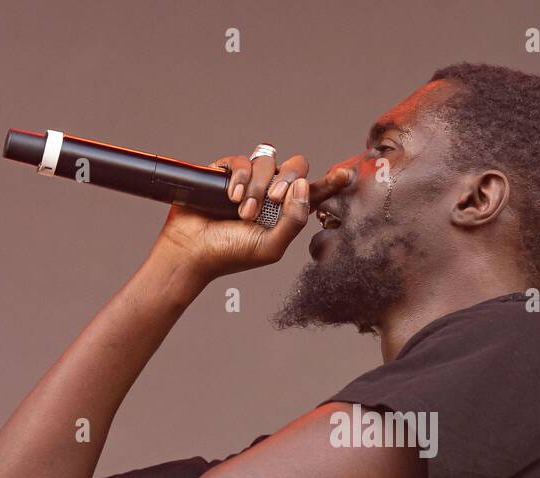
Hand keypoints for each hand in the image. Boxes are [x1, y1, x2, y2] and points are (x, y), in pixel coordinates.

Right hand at [154, 148, 354, 281]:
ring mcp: (250, 181)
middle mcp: (271, 193)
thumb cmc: (231, 254)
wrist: (193, 251)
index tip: (346, 175)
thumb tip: (305, 186)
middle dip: (287, 180)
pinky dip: (241, 177)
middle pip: (294, 168)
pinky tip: (233, 196)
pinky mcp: (227, 172)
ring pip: (268, 162)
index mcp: (286, 212)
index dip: (332, 181)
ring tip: (244, 211)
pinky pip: (243, 160)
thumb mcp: (272, 245)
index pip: (314, 192)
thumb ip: (295, 219)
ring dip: (259, 186)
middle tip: (273, 200)